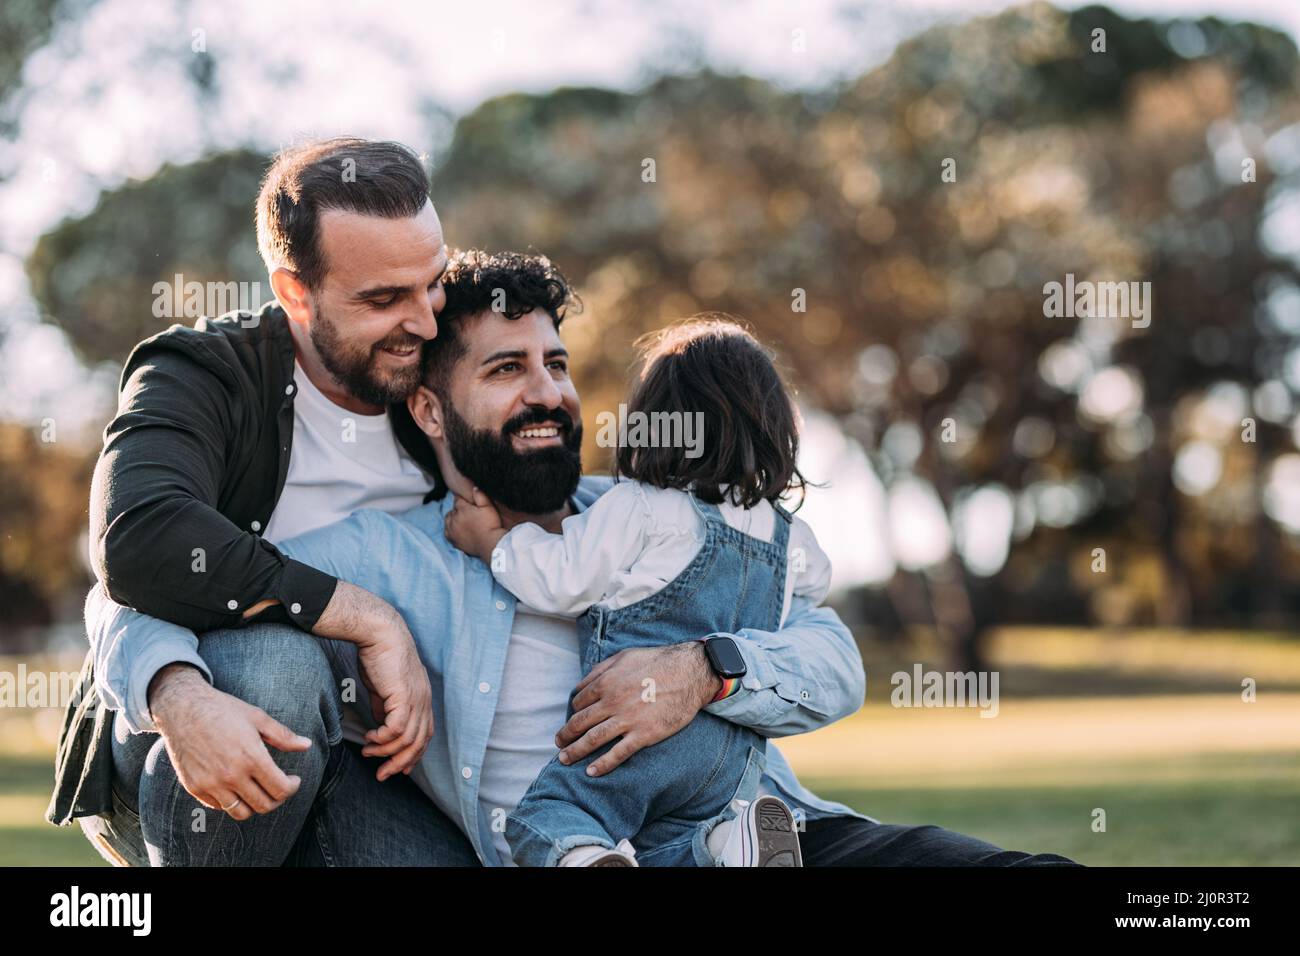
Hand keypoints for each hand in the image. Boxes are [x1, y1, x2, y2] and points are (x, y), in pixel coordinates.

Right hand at [148, 664, 311, 820]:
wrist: (183, 709)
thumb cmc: (223, 710)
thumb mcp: (257, 717)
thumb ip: (283, 736)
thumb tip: (306, 745)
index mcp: (251, 757)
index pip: (280, 789)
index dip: (292, 787)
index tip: (293, 779)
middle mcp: (231, 775)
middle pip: (264, 805)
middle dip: (278, 798)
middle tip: (279, 786)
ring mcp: (211, 784)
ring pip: (241, 813)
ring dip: (255, 804)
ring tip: (259, 790)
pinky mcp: (195, 788)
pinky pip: (220, 807)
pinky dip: (232, 801)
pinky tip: (237, 785)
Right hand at [355, 615, 434, 780]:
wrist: (379, 633)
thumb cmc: (380, 657)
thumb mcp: (384, 689)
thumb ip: (386, 708)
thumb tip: (381, 727)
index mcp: (422, 699)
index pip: (424, 735)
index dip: (412, 755)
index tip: (397, 768)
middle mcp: (424, 701)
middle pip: (419, 743)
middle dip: (401, 763)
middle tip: (382, 774)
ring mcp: (417, 699)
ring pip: (408, 739)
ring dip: (387, 752)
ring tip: (369, 752)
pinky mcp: (404, 696)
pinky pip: (397, 728)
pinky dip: (384, 738)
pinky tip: (370, 738)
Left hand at [444, 487, 505, 563]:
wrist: (490, 544)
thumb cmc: (491, 525)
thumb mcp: (489, 507)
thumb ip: (480, 496)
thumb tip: (474, 488)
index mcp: (462, 508)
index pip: (458, 499)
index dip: (464, 500)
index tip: (469, 503)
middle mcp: (454, 518)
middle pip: (453, 509)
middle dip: (459, 509)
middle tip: (470, 513)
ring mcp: (452, 530)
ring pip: (448, 519)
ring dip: (454, 518)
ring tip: (464, 520)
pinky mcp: (452, 540)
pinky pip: (447, 531)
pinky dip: (451, 529)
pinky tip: (458, 529)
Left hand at [554, 642, 721, 775]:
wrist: (690, 672)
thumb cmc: (657, 661)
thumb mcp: (624, 657)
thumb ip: (600, 670)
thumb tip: (581, 685)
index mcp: (606, 683)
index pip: (579, 703)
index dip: (573, 712)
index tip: (572, 720)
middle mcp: (612, 702)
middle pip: (580, 723)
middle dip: (565, 735)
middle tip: (558, 743)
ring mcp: (627, 720)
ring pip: (593, 740)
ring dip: (575, 752)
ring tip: (564, 760)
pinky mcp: (644, 735)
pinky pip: (618, 753)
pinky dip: (602, 765)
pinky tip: (591, 772)